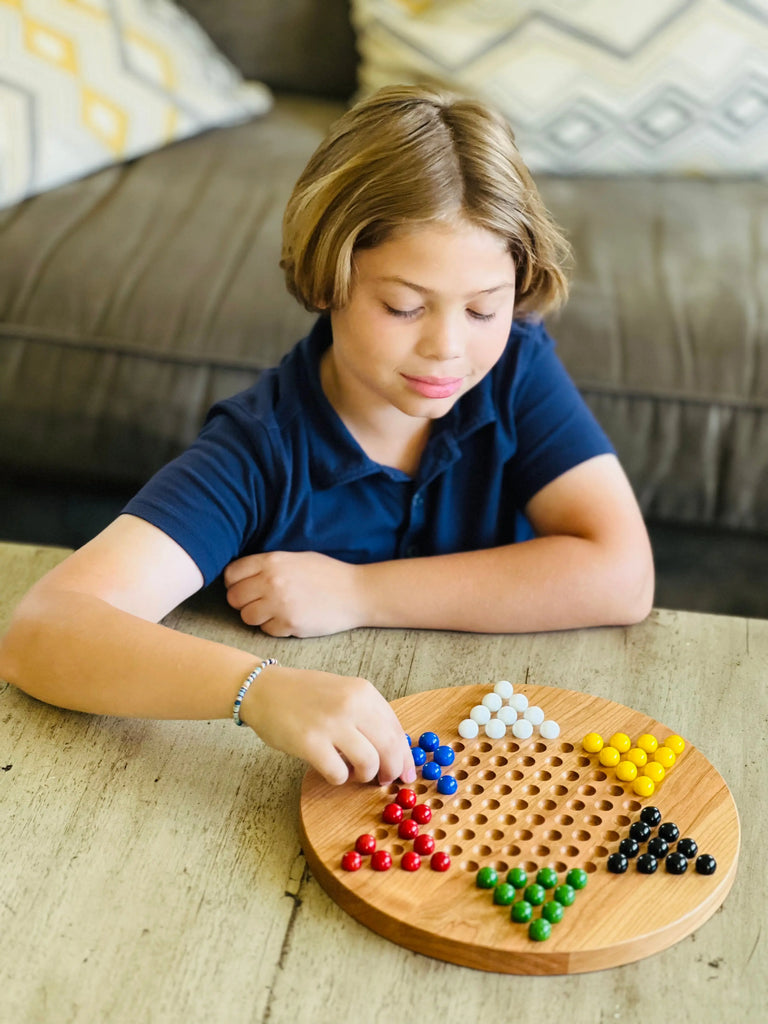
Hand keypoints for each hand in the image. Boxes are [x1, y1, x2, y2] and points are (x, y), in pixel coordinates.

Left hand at [224, 551, 362, 636]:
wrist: (356, 593)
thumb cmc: (326, 573)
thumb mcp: (295, 558)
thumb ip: (267, 565)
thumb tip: (240, 576)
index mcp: (272, 561)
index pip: (232, 574)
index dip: (235, 582)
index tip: (244, 586)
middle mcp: (271, 581)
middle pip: (235, 598)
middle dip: (244, 601)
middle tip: (259, 601)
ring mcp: (279, 604)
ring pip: (246, 617)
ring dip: (257, 616)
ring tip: (274, 611)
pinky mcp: (289, 625)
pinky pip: (266, 630)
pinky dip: (274, 627)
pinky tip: (289, 618)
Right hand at [239, 665, 416, 786]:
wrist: (264, 688)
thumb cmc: (305, 695)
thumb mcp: (344, 693)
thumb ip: (368, 716)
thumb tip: (395, 752)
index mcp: (364, 691)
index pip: (397, 730)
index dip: (405, 757)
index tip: (406, 773)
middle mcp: (352, 704)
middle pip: (390, 748)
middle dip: (391, 771)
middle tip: (383, 780)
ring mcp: (331, 723)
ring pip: (369, 763)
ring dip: (364, 776)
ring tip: (352, 772)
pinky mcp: (310, 743)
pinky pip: (339, 774)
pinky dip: (338, 778)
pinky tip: (330, 768)